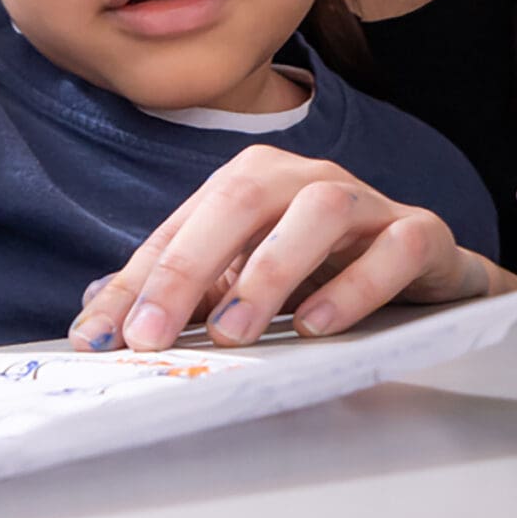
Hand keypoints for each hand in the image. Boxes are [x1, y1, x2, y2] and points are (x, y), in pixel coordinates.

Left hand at [68, 147, 506, 351]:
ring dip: (270, 270)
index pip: (181, 226)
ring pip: (318, 210)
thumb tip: (94, 319)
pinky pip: (394, 247)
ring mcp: (365, 201)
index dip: (136, 282)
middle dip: (188, 267)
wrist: (422, 271)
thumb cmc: (320, 270)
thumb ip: (179, 294)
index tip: (99, 339)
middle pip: (239, 198)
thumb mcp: (239, 280)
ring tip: (234, 333)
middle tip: (154, 334)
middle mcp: (303, 178)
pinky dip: (356, 286)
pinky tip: (318, 327)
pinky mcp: (419, 234)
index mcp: (250, 180)